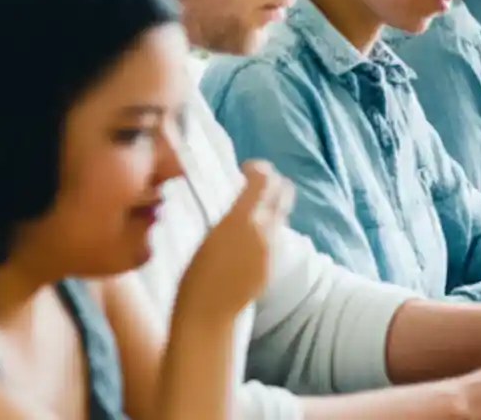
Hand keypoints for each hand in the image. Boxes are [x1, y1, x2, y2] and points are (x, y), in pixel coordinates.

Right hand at [177, 161, 293, 318]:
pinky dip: (268, 227)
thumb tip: (243, 198)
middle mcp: (265, 230)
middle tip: (253, 185)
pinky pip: (277, 234)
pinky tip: (249, 238)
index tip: (245, 170)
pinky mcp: (275, 262)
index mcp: (243, 218)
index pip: (265, 179)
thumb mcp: (210, 234)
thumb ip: (233, 213)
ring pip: (282, 213)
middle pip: (284, 191)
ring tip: (248, 213)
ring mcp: (274, 247)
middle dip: (272, 183)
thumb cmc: (195, 273)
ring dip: (270, 206)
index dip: (257, 169)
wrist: (209, 311)